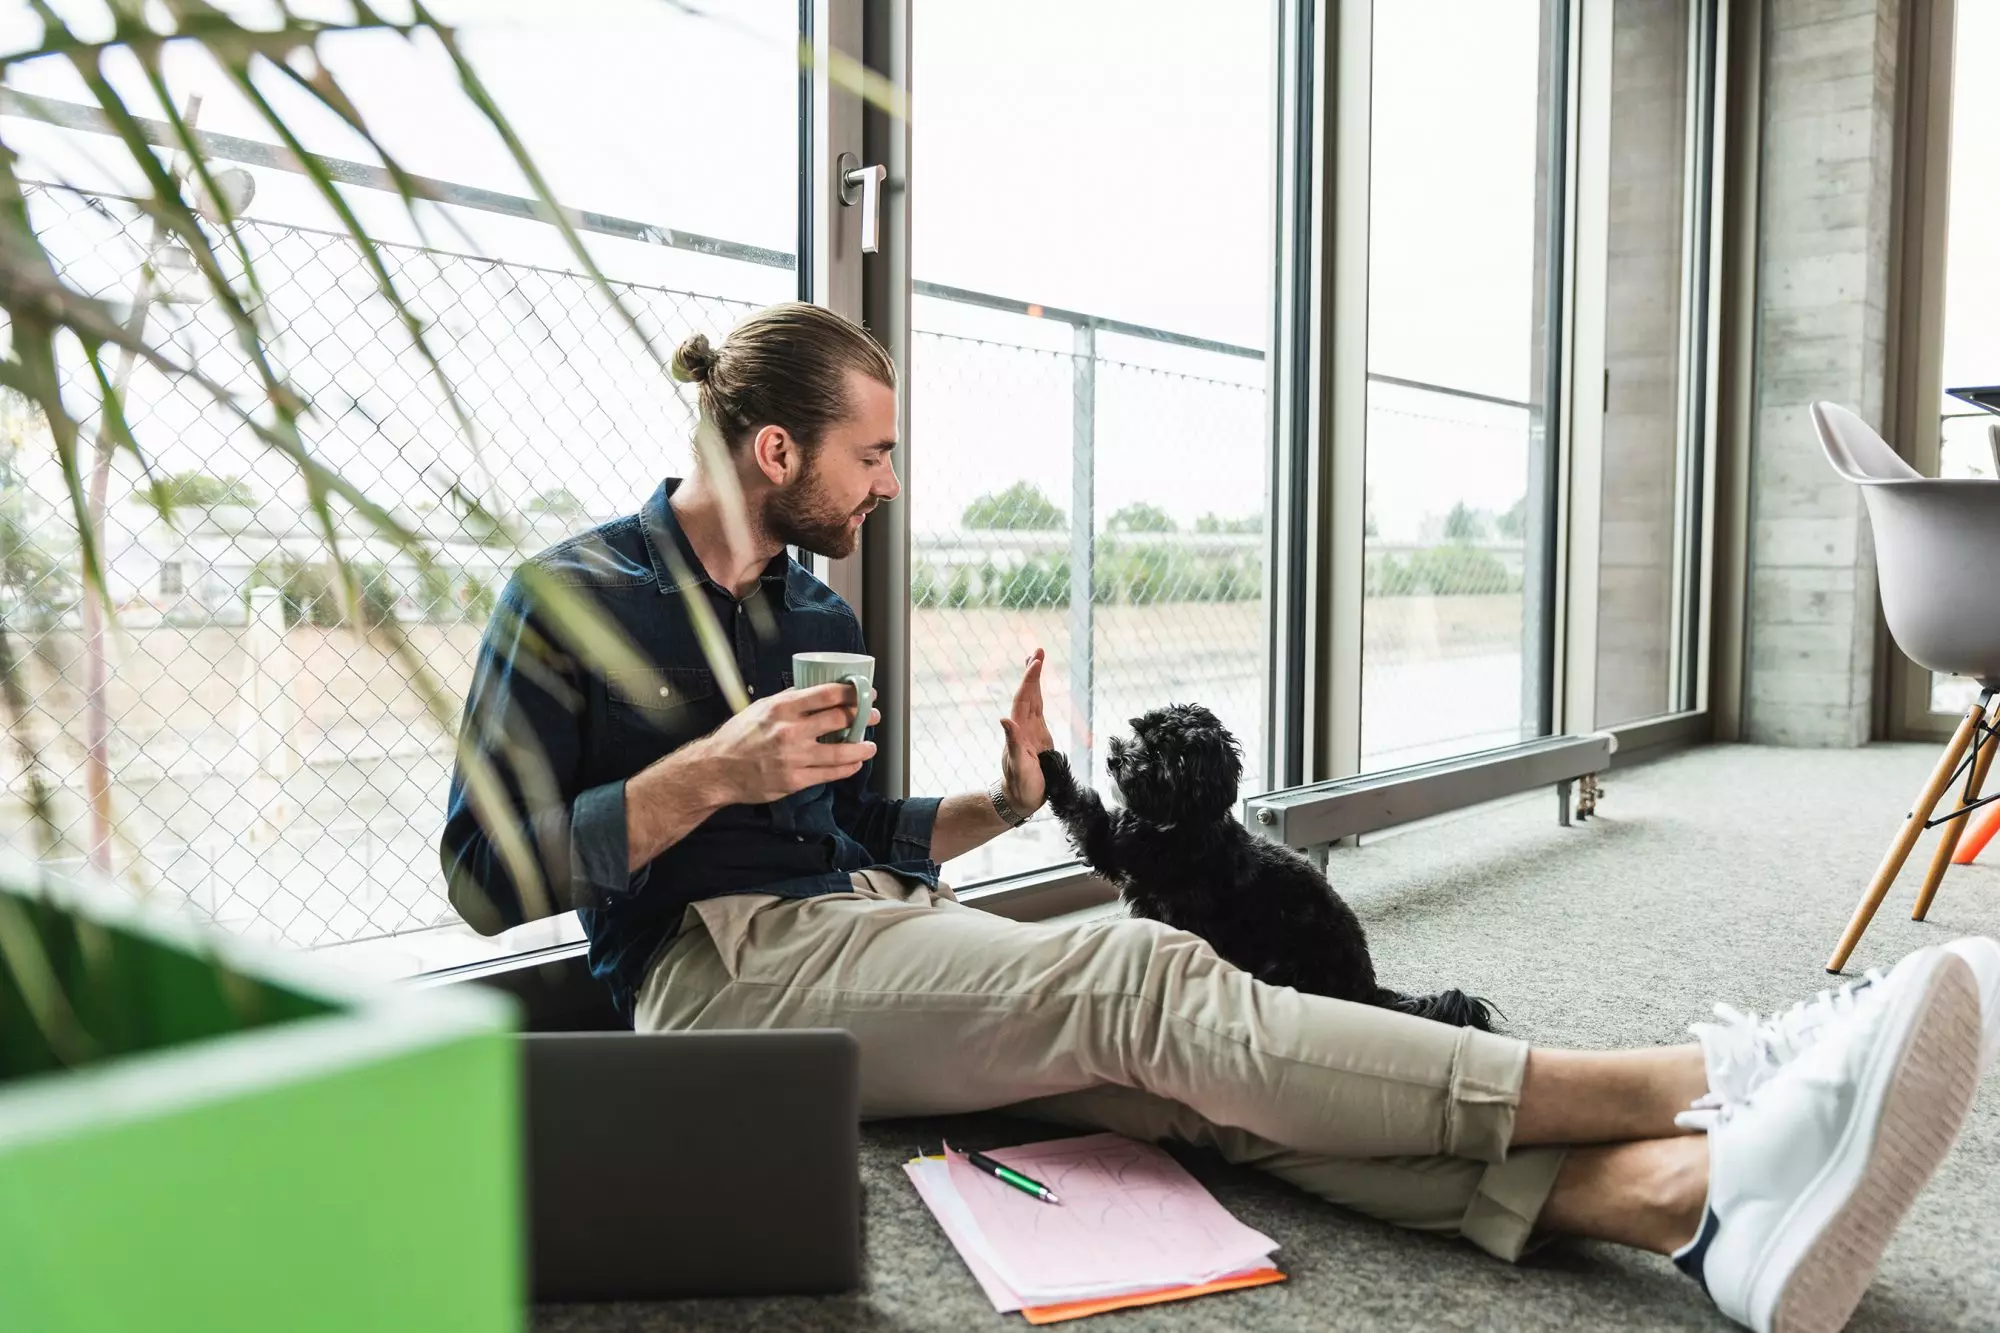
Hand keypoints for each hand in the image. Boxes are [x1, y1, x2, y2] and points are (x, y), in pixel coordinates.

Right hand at [691, 683, 879, 805]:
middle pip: (839, 720)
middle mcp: (790, 731)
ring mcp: (793, 757)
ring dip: (862, 747)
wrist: (717, 769)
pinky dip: (847, 768)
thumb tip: (816, 693)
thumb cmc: (737, 737)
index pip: (827, 694)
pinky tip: (854, 763)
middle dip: (862, 716)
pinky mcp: (794, 780)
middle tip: (872, 716)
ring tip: (870, 745)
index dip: (852, 692)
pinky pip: (829, 774)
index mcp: (782, 708)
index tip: (865, 692)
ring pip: (840, 751)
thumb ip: (788, 701)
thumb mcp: (760, 708)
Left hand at [998, 648, 1054, 815]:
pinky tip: (1038, 690)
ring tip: (1037, 659)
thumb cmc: (1021, 786)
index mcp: (1019, 730)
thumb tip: (1004, 719)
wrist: (1020, 799)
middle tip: (1038, 650)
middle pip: (1028, 694)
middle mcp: (1023, 727)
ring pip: (1033, 699)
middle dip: (1033, 672)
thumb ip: (1012, 744)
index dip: (1029, 680)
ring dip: (1034, 680)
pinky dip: (1039, 696)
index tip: (1036, 661)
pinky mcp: (1039, 736)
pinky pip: (1038, 710)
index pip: (1024, 699)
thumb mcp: (1018, 767)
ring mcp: (1031, 730)